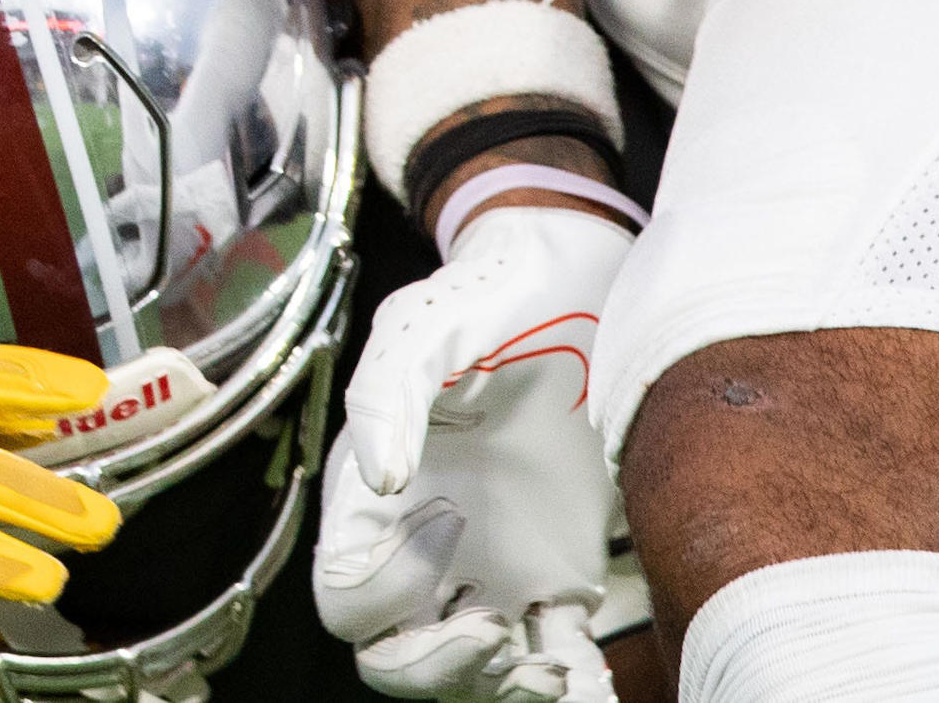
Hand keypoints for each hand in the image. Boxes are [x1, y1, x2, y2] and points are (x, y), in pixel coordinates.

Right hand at [313, 204, 635, 702]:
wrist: (585, 277)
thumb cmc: (492, 295)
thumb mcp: (426, 326)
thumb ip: (388, 394)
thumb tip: (379, 476)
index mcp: (378, 497)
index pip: (348, 592)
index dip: (387, 585)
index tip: (452, 517)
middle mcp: (427, 545)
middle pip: (394, 657)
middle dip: (437, 671)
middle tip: (498, 636)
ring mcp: (495, 566)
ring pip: (469, 676)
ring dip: (499, 692)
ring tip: (548, 671)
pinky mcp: (561, 573)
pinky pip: (555, 658)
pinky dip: (572, 689)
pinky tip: (590, 689)